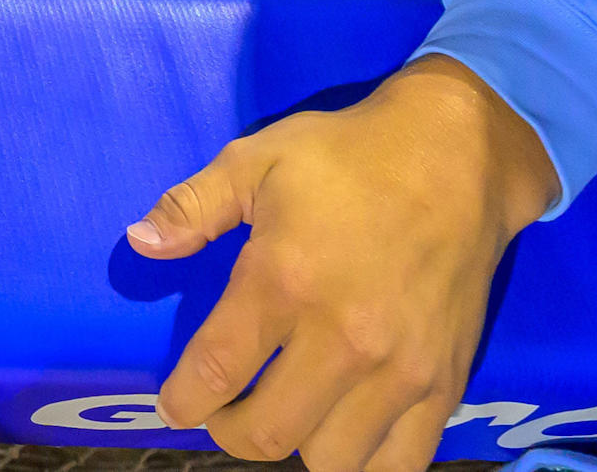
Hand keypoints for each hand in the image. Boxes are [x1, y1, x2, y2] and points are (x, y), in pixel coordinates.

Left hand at [130, 55, 559, 471]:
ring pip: (332, 461)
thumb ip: (193, 206)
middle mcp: (342, 338)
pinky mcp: (445, 384)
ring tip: (288, 413)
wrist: (457, 157)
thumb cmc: (347, 155)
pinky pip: (401, 465)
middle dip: (230, 431)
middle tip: (225, 410)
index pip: (216, 372)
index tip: (174, 405)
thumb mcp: (256, 160)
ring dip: (298, 445)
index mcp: (284, 280)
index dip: (182, 401)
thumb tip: (139, 242)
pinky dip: (367, 464)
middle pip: (267, 433)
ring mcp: (399, 369)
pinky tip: (345, 432)